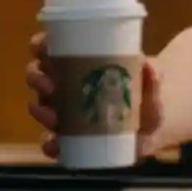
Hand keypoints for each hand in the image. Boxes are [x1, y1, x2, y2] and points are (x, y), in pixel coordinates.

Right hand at [25, 31, 164, 160]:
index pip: (50, 48)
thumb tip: (148, 65)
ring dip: (40, 110)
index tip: (40, 47)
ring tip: (52, 115)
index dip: (39, 46)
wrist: (154, 126)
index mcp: (78, 63)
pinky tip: (53, 143)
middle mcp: (65, 85)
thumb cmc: (146, 95)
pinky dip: (49, 144)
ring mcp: (66, 112)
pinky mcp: (71, 138)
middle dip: (37, 79)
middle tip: (50, 84)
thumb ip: (153, 79)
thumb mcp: (152, 85)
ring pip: (41, 106)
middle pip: (38, 76)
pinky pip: (51, 142)